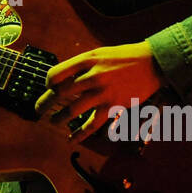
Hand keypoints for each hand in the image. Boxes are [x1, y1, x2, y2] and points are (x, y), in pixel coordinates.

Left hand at [33, 41, 163, 141]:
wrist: (153, 63)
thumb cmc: (123, 57)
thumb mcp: (99, 53)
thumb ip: (81, 65)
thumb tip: (60, 79)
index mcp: (87, 60)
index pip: (56, 74)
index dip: (48, 83)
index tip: (48, 88)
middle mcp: (93, 75)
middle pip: (60, 93)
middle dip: (46, 102)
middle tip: (38, 109)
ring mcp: (103, 92)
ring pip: (73, 110)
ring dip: (59, 118)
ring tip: (52, 121)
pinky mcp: (114, 106)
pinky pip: (93, 124)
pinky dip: (80, 134)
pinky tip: (71, 139)